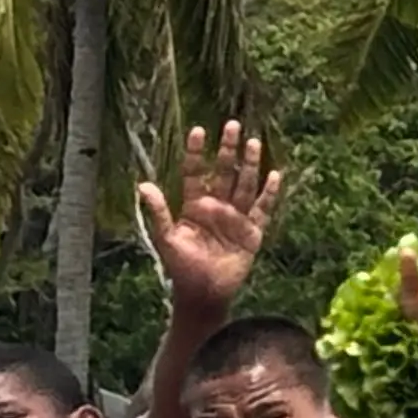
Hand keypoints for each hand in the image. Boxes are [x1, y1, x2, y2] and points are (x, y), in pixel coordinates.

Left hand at [137, 122, 280, 318]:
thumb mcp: (166, 238)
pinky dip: (269, 193)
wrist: (204, 292)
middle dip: (227, 149)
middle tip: (233, 125)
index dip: (196, 153)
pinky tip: (274, 175)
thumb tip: (143, 185)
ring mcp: (236, 216)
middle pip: (223, 172)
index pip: (195, 173)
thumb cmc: (181, 267)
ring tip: (253, 142)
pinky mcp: (253, 230)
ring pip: (244, 184)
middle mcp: (216, 206)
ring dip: (248, 164)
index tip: (198, 130)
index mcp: (194, 206)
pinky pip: (263, 208)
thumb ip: (159, 211)